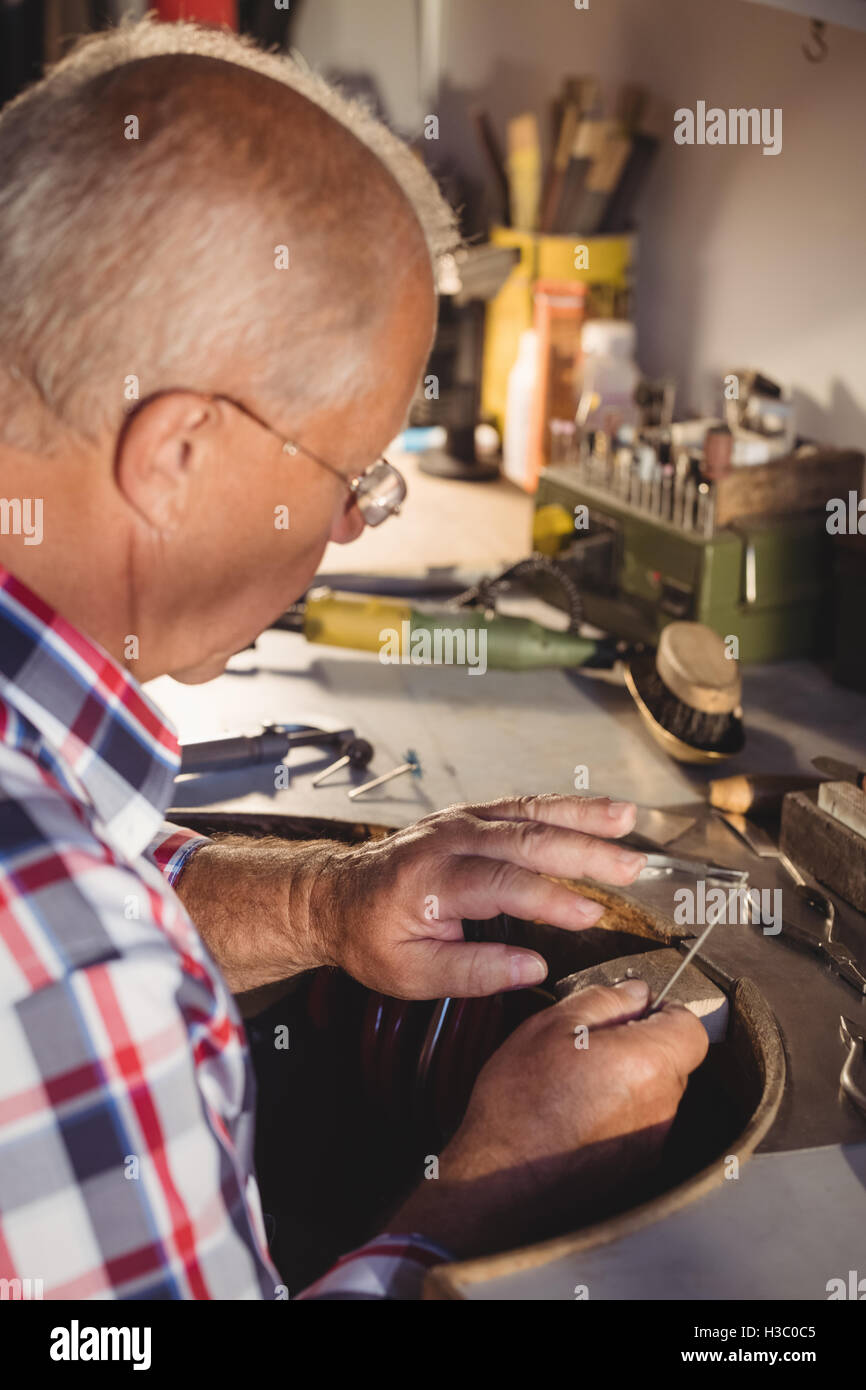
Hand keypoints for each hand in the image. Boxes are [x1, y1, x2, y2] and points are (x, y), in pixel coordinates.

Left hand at [314, 793, 645, 998]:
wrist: (334, 895)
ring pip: (528, 811)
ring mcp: (459, 820)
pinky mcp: (469, 815)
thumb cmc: (370, 937)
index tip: (591, 914)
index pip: (502, 884)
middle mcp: (447, 840)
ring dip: (581, 814)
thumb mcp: (411, 974)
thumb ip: (473, 972)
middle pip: (525, 838)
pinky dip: (562, 806)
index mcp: (431, 880)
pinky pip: (521, 805)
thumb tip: (531, 967)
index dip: (550, 898)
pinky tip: (596, 811)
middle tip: (630, 866)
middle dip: (583, 850)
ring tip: (626, 820)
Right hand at [392, 978, 708, 1257]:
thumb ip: (602, 1000)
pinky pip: (638, 1125)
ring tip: (577, 1083)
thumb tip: (635, 993)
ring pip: (654, 1094)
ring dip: (627, 1081)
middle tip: (591, 1045)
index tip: (633, 1011)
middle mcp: (661, 1105)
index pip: (690, 1027)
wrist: (501, 1176)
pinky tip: (577, 1113)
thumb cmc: (521, 1102)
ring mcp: (650, 1142)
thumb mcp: (551, 1026)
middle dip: (641, 1045)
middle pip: (672, 1061)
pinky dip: (616, 1114)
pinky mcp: (636, 1167)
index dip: (664, 1011)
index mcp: (647, 1062)